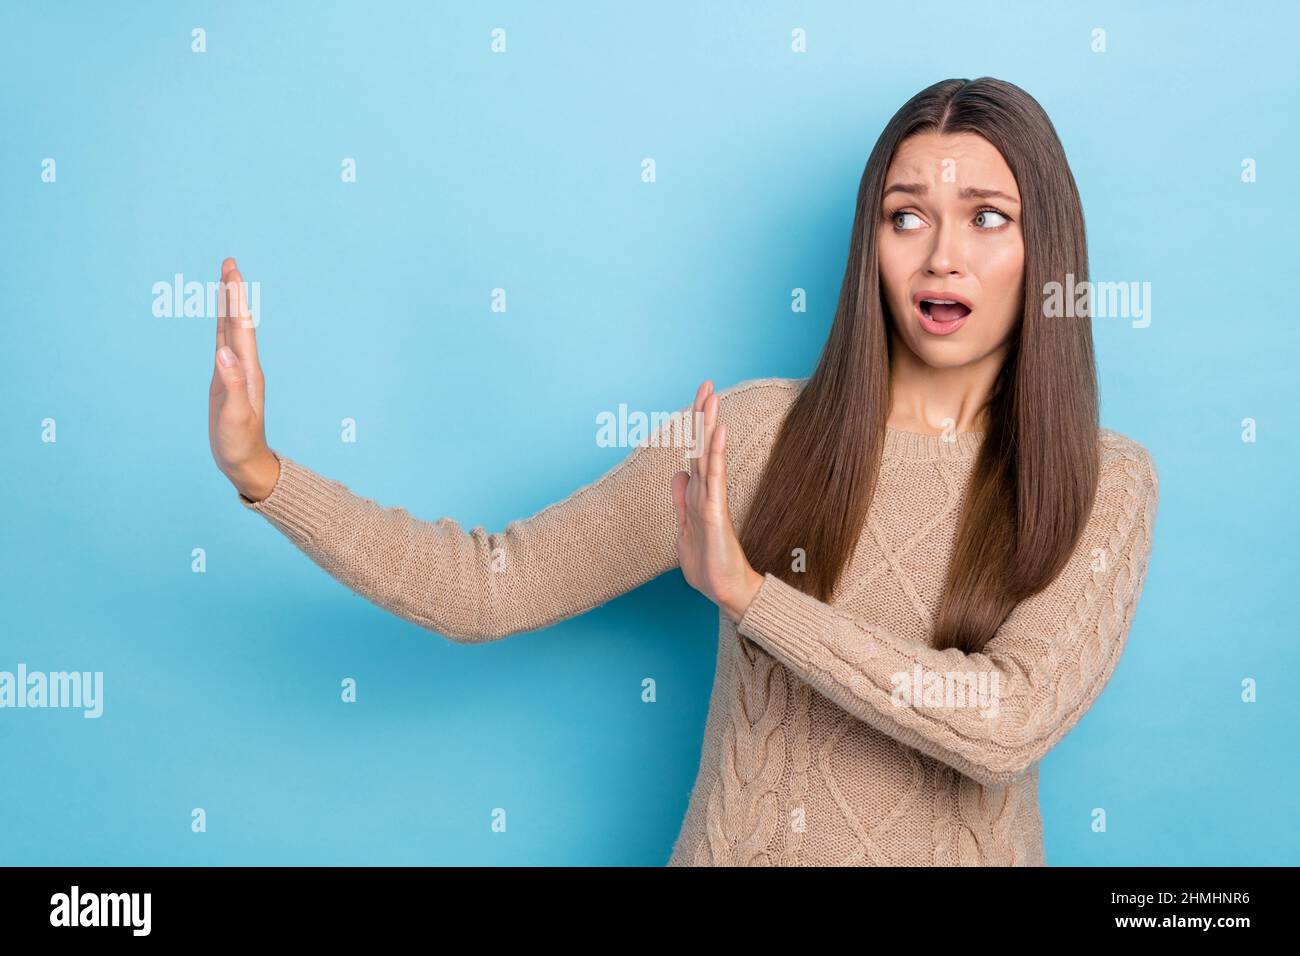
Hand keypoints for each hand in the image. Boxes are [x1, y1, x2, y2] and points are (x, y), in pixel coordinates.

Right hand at [208, 257, 278, 501]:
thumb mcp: (234, 416)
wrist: (244, 461)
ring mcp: (235, 371)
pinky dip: (220, 327)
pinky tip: (220, 318)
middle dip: (233, 292)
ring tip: (226, 280)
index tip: (232, 272)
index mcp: (248, 370)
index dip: (236, 299)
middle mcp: (244, 366)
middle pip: (237, 321)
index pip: (241, 326)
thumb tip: (223, 352)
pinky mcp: (225, 379)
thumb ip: (232, 384)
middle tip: (229, 263)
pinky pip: (223, 345)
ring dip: (228, 305)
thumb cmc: (240, 443)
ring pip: (230, 330)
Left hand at [670, 381, 764, 623]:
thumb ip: (681, 501)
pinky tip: (717, 430)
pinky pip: (714, 476)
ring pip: (707, 454)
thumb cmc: (708, 564)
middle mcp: (706, 491)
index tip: (700, 399)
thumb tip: (678, 473)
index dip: (695, 426)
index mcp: (698, 494)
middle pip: (701, 445)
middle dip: (703, 414)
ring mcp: (712, 499)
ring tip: (712, 395)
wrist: (725, 591)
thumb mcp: (685, 528)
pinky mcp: (715, 511)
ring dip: (708, 424)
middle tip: (708, 383)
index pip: (695, 452)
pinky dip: (714, 452)